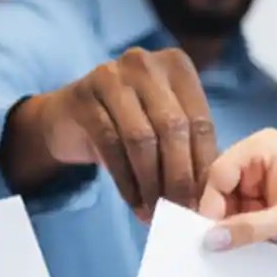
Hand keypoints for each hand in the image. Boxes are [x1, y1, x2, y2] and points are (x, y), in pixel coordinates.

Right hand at [18, 47, 217, 218]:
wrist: (66, 118)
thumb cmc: (125, 123)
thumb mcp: (162, 127)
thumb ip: (187, 148)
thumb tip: (209, 195)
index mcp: (177, 66)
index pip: (200, 120)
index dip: (203, 166)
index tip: (202, 202)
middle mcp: (146, 64)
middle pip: (172, 128)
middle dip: (178, 177)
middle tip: (179, 211)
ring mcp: (112, 76)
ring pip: (141, 138)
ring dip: (150, 182)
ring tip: (154, 211)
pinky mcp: (84, 96)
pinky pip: (110, 145)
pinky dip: (125, 181)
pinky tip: (133, 203)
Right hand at [198, 128, 276, 270]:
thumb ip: (246, 230)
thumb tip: (207, 240)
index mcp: (264, 147)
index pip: (217, 175)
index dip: (212, 209)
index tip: (214, 241)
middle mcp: (265, 159)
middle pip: (227, 197)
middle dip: (242, 229)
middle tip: (253, 253)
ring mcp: (275, 182)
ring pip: (244, 217)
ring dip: (263, 243)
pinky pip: (263, 226)